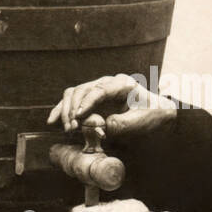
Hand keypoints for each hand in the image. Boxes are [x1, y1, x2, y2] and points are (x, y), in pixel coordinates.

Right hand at [47, 73, 178, 138]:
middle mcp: (108, 83)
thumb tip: (103, 126)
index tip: (78, 117)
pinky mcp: (92, 100)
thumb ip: (123, 124)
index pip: (99, 90)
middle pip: (83, 90)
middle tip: (73, 128)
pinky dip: (62, 110)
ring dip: (67, 110)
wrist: (158, 114)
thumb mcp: (143, 121)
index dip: (87, 102)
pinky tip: (53, 121)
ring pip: (74, 93)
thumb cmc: (154, 115)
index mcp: (122, 84)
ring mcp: (99, 89)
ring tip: (68, 128)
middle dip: (74, 109)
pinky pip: (73, 101)